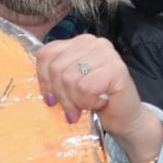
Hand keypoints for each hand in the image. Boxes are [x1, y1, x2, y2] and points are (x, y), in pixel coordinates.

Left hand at [37, 35, 161, 162]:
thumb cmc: (95, 103)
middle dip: (61, 95)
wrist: (126, 120)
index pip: (47, 53)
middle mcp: (94, 42)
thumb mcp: (69, 86)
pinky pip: (85, 86)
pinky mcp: (116, 68)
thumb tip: (37, 82)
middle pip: (56, 68)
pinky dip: (88, 102)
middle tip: (72, 111)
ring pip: (69, 78)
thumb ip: (56, 76)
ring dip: (76, 100)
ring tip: (88, 106)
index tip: (51, 100)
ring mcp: (107, 53)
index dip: (44, 80)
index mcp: (80, 42)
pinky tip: (100, 103)